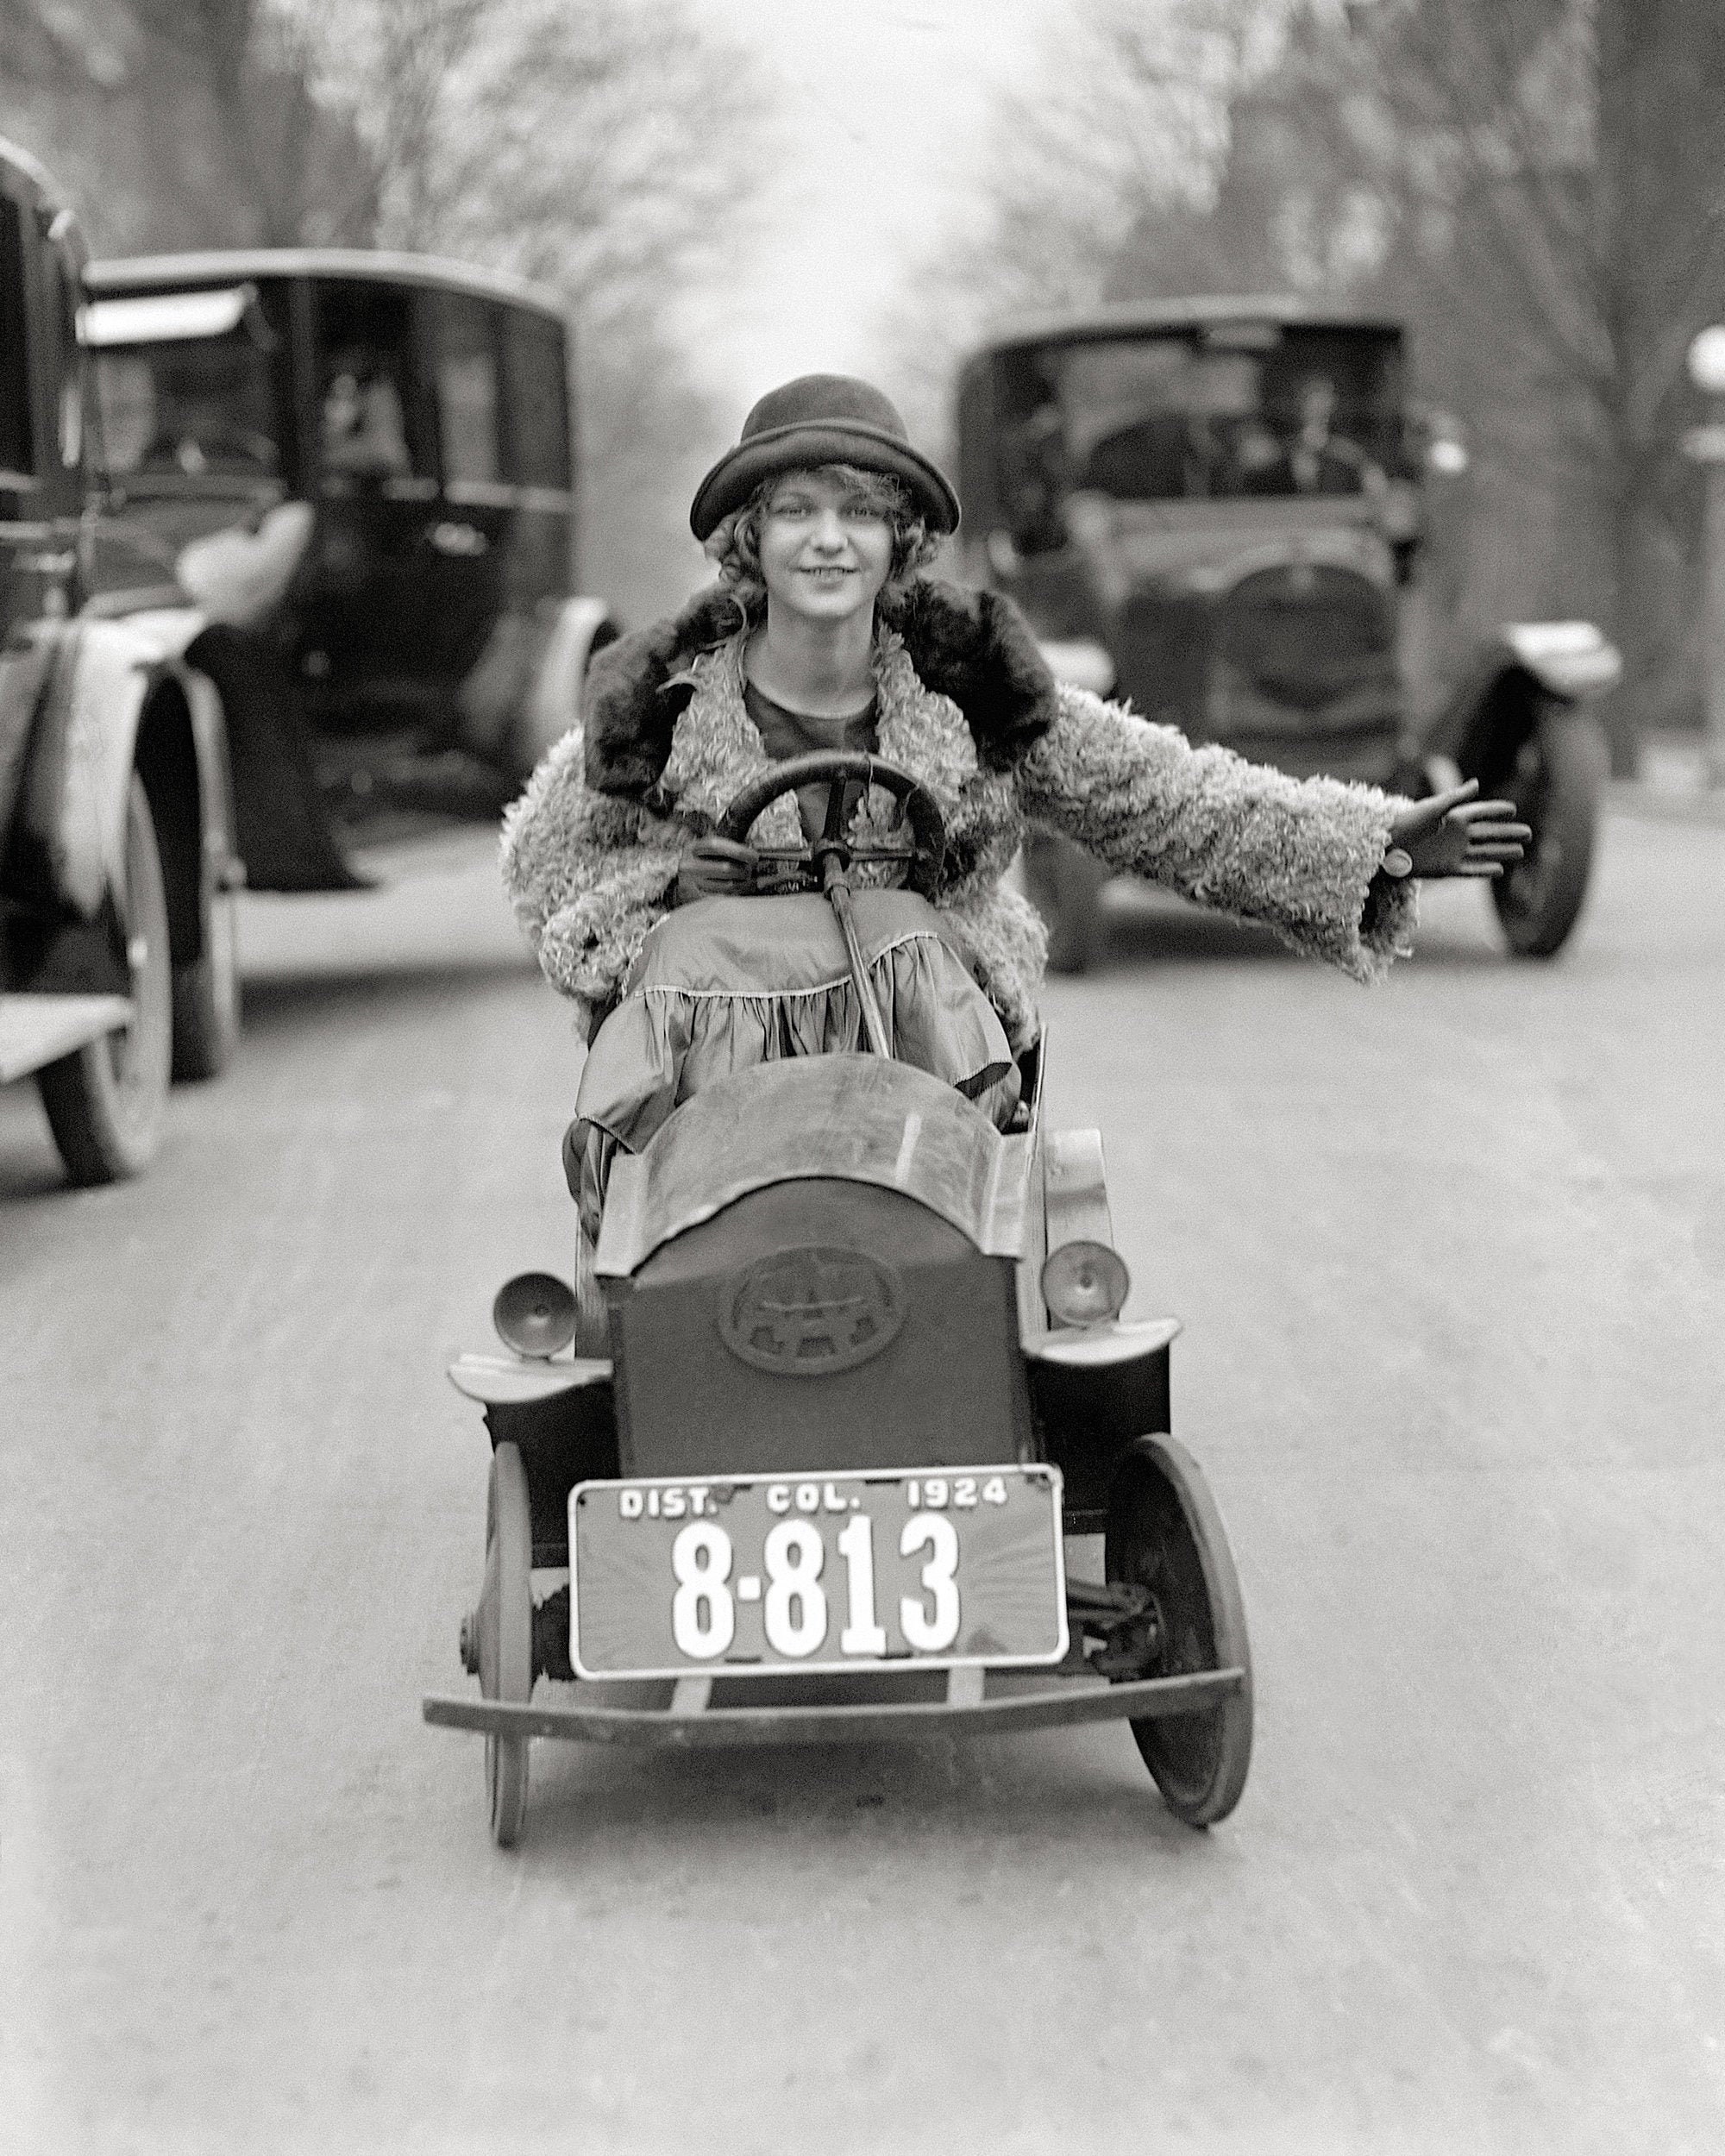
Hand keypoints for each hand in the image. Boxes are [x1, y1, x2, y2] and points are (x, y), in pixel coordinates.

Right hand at [676, 836, 757, 904]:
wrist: (686, 881)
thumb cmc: (706, 861)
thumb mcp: (709, 850)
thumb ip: (727, 848)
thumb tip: (754, 854)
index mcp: (692, 848)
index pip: (716, 846)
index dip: (738, 851)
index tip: (754, 856)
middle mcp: (689, 866)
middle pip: (725, 868)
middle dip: (744, 870)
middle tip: (752, 870)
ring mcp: (693, 884)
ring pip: (727, 885)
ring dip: (745, 883)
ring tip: (751, 879)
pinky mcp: (698, 898)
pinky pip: (725, 896)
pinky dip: (739, 892)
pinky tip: (745, 888)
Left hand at [1386, 779, 1529, 879]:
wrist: (1386, 847)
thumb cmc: (1407, 823)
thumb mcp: (1433, 808)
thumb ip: (1456, 798)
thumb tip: (1477, 783)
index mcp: (1453, 817)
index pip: (1481, 812)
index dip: (1496, 810)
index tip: (1513, 809)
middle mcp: (1456, 834)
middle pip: (1488, 833)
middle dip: (1508, 833)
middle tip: (1529, 833)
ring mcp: (1452, 852)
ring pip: (1484, 852)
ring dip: (1502, 851)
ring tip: (1521, 852)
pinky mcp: (1446, 868)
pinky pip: (1470, 870)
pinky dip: (1484, 870)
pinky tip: (1499, 870)